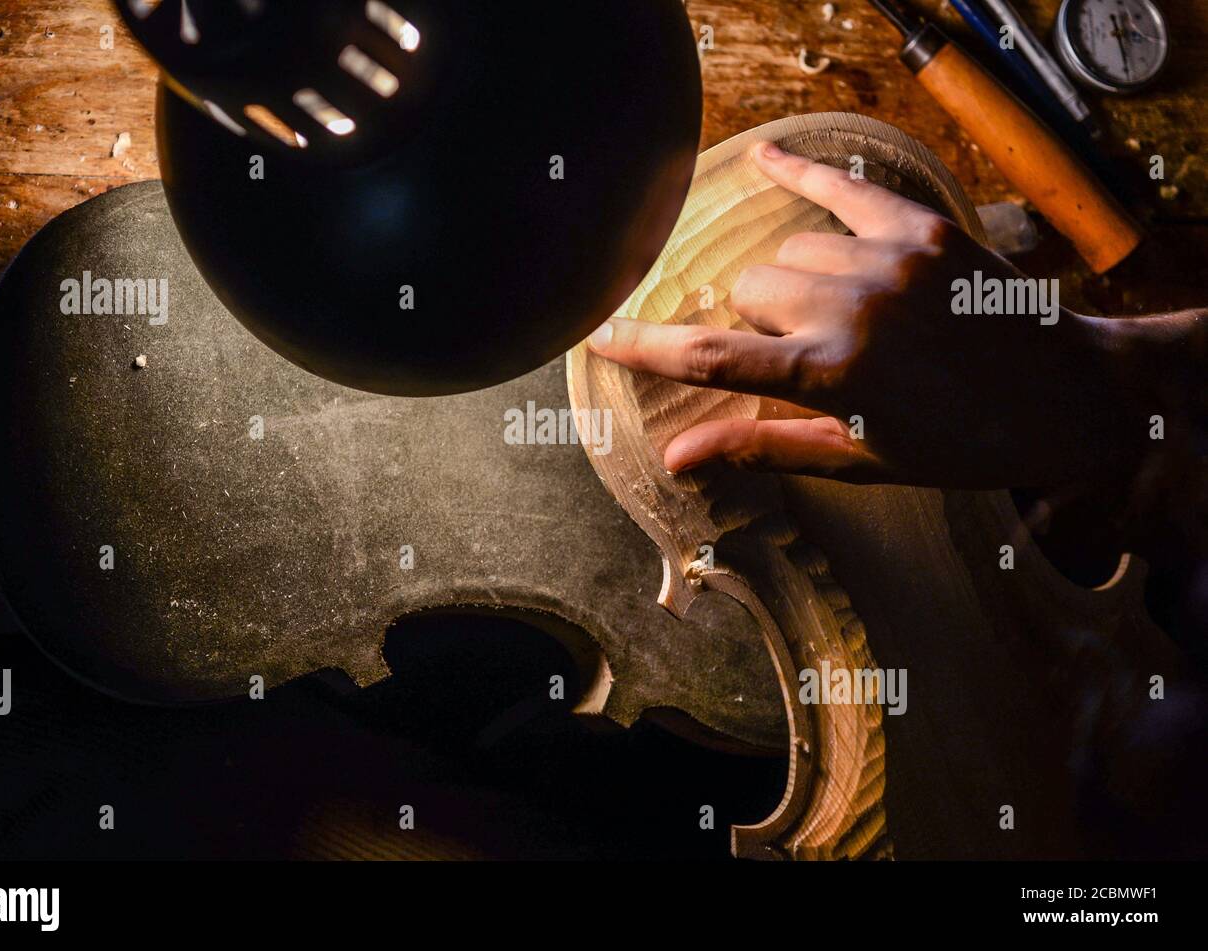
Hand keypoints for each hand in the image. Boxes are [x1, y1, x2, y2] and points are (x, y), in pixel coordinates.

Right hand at [585, 142, 1162, 488]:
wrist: (1068, 397)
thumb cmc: (960, 444)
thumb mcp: (860, 459)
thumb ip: (764, 445)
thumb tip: (679, 460)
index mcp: (833, 375)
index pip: (713, 359)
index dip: (648, 348)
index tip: (600, 336)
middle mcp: (852, 309)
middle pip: (749, 291)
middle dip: (755, 322)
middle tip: (799, 351)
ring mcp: (888, 261)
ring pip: (788, 250)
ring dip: (792, 279)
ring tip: (838, 310)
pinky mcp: (922, 229)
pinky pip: (840, 189)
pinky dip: (799, 174)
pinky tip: (765, 158)